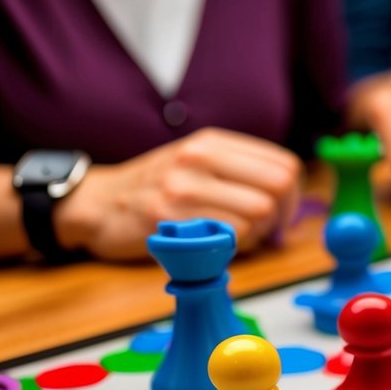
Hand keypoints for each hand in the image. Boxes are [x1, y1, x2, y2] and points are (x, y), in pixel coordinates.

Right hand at [57, 128, 301, 261]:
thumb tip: (289, 201)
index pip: (284, 164)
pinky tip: (214, 243)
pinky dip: (233, 247)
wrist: (97, 204)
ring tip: (233, 235)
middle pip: (278, 186)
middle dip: (282, 216)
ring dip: (257, 234)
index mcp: (212, 142)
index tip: (282, 212)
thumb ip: (240, 172)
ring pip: (258, 213)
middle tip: (266, 229)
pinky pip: (229, 236)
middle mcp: (200, 157)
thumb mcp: (196, 162)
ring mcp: (184, 187)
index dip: (293, 195)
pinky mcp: (171, 218)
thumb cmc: (155, 188)